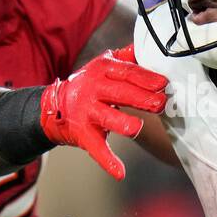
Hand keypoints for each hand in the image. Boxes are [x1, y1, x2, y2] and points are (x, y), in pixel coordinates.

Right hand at [40, 44, 167, 179]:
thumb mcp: (103, 65)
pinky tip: (120, 172)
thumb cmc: (88, 85)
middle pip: (120, 93)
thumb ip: (126, 57)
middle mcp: (93, 90)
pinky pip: (97, 149)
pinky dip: (108, 162)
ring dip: (123, 125)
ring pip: (107, 119)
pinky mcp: (83, 135)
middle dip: (141, 98)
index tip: (163, 83)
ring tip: (137, 128)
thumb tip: (149, 45)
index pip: (127, 72)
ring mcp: (87, 113)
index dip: (146, 78)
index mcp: (102, 71)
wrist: (53, 106)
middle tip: (160, 104)